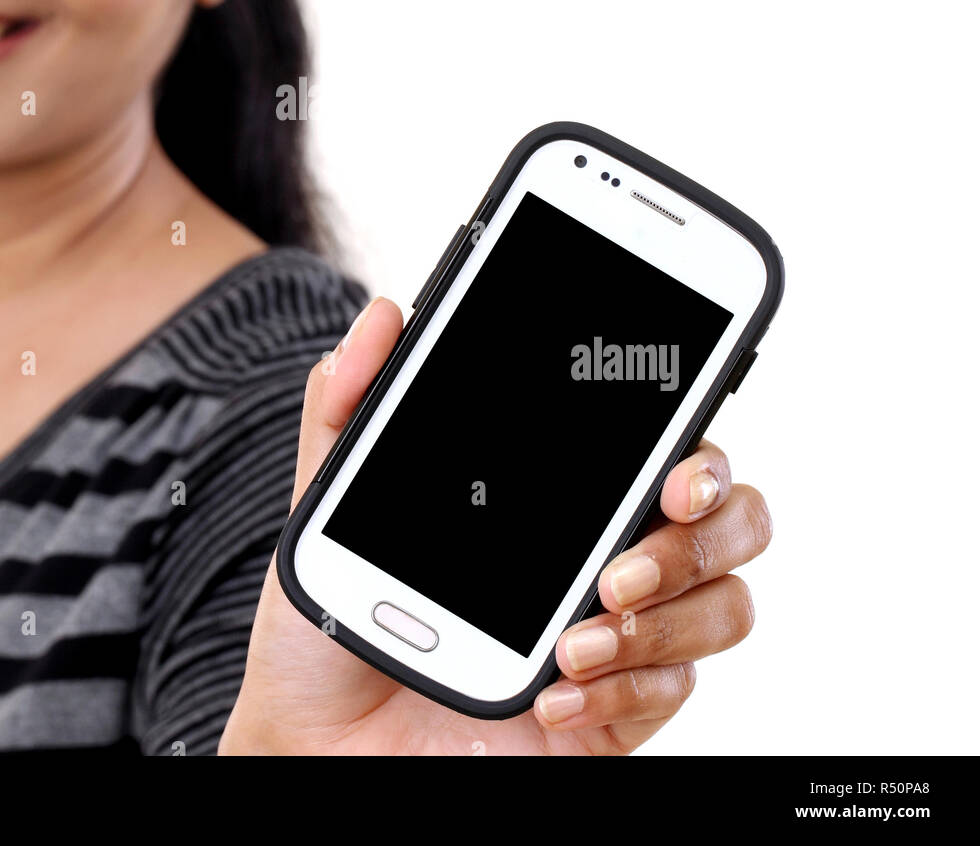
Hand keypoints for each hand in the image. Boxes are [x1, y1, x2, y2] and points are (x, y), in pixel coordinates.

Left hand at [219, 296, 772, 755]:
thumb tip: (384, 317)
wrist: (319, 734)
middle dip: (700, 538)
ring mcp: (619, 633)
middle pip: (733, 523)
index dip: (701, 453)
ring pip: (725, 608)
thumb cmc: (340, 613)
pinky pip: (670, 694)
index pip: (668, 447)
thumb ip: (348, 406)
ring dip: (665, 622)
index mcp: (563, 492)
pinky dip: (623, 694)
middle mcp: (609, 553)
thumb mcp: (333, 503)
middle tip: (621, 567)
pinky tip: (554, 698)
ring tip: (573, 642)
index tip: (677, 469)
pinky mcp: (613, 712)